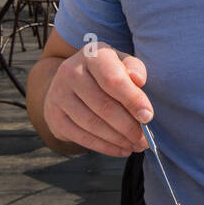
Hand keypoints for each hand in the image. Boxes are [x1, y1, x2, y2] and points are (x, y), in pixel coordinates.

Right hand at [43, 41, 152, 156]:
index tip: (148, 116)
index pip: (112, 80)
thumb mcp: (121, 62)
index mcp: (91, 55)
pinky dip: (105, 147)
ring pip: (92, 124)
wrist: (69, 81)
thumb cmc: (105, 72)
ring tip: (136, 146)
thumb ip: (134, 67)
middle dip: (128, 126)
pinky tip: (122, 149)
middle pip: (103, 106)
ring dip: (118, 139)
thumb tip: (138, 80)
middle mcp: (70, 72)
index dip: (132, 100)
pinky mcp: (54, 116)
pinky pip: (82, 137)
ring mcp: (59, 95)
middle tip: (145, 139)